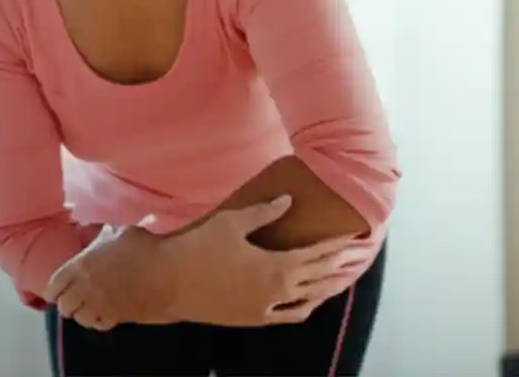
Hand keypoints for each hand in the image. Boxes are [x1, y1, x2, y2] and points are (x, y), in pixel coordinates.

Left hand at [44, 224, 172, 331]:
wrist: (167, 271)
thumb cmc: (143, 247)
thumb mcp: (116, 231)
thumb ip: (99, 235)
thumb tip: (91, 230)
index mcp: (80, 265)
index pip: (53, 287)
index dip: (54, 289)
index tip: (59, 288)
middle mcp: (85, 288)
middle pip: (64, 307)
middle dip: (68, 303)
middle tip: (77, 296)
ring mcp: (100, 305)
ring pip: (80, 319)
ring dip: (83, 313)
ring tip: (91, 305)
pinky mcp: (116, 317)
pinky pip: (99, 325)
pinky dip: (99, 320)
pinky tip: (106, 311)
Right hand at [159, 195, 357, 326]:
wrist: (167, 283)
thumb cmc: (199, 247)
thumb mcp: (232, 222)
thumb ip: (263, 213)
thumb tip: (288, 201)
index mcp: (276, 268)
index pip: (315, 256)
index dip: (334, 244)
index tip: (351, 236)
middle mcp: (277, 293)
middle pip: (316, 278)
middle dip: (335, 265)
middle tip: (351, 253)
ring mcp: (265, 310)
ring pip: (307, 301)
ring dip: (324, 288)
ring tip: (338, 278)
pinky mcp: (251, 318)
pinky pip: (286, 316)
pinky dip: (302, 308)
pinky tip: (308, 302)